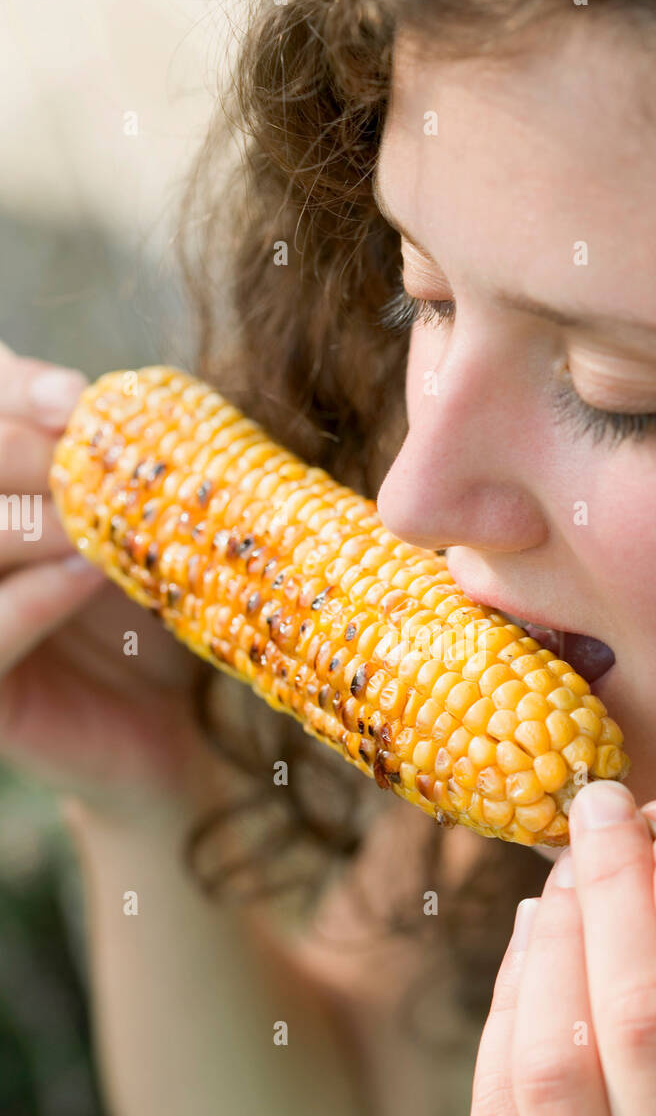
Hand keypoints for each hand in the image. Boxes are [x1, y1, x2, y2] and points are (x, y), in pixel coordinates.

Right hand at [0, 343, 219, 809]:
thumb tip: (124, 400)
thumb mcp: (146, 525)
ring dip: (28, 522)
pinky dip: (33, 595)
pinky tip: (85, 575)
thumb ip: (126, 465)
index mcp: (2, 488)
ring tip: (94, 524)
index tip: (76, 400)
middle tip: (84, 460)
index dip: (12, 391)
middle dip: (20, 451)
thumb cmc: (160, 606)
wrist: (179, 723)